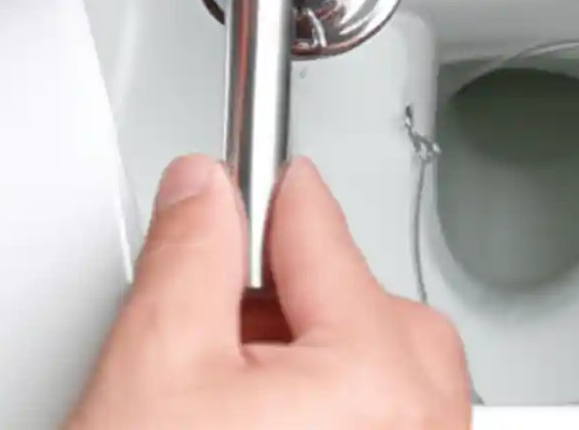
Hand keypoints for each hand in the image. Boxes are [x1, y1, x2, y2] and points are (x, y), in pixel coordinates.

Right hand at [68, 156, 472, 428]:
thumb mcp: (153, 370)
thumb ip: (187, 256)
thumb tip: (203, 189)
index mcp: (376, 379)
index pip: (320, 232)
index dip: (266, 198)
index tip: (250, 173)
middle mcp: (426, 428)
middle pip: (366, 303)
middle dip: (294, 300)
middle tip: (220, 331)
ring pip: (382, 364)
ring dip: (314, 359)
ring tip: (230, 407)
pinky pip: (391, 420)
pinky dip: (337, 408)